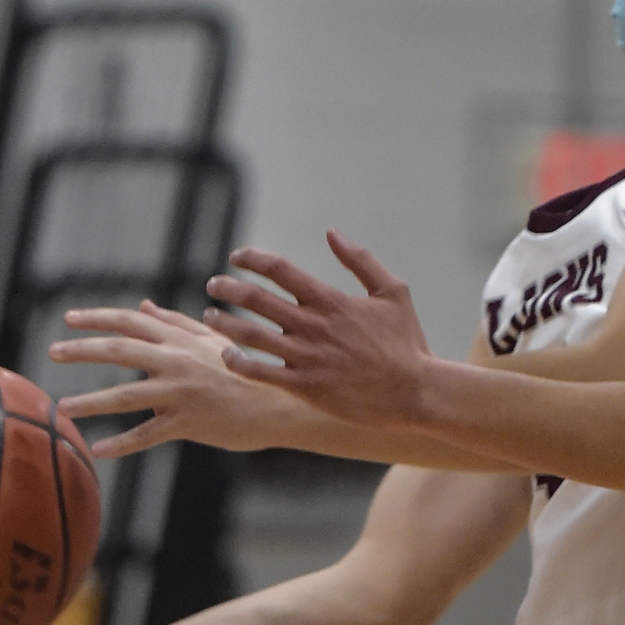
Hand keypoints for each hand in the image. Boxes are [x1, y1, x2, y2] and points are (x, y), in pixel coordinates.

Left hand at [51, 301, 301, 457]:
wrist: (279, 404)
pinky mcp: (188, 422)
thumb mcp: (213, 341)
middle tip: (53, 351)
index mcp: (182, 340)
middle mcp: (178, 361)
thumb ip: (175, 323)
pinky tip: (97, 450)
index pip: (132, 321)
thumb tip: (142, 305)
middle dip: (84, 350)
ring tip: (61, 408)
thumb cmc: (246, 371)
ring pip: (127, 395)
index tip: (70, 318)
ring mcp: (181, 392)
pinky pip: (148, 434)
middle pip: (122, 350)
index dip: (99, 318)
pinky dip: (121, 443)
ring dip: (91, 401)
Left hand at [203, 231, 431, 428]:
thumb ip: (361, 260)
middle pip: (256, 299)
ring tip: (209, 316)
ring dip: (224, 322)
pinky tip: (226, 355)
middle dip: (229, 288)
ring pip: (250, 335)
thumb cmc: (406, 342)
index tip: (237, 256)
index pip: (280, 271)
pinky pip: (260, 373)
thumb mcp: (393, 291)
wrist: (415, 391)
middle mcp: (313, 326)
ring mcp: (306, 357)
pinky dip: (238, 362)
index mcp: (331, 301)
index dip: (254, 259)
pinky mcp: (304, 386)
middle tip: (213, 284)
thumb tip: (333, 232)